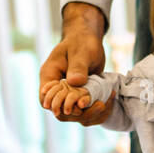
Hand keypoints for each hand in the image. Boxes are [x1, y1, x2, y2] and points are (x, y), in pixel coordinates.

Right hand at [38, 2, 110, 125]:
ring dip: (89, 112)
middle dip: (79, 113)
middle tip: (100, 105)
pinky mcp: (79, 95)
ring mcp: (67, 92)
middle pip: (60, 111)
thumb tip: (75, 82)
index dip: (59, 107)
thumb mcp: (81, 52)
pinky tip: (108, 99)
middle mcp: (56, 87)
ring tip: (106, 104)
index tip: (80, 104)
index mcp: (50, 76)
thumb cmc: (82, 41)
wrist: (88, 39)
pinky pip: (84, 109)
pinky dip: (95, 109)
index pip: (46, 100)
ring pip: (73, 113)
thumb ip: (78, 67)